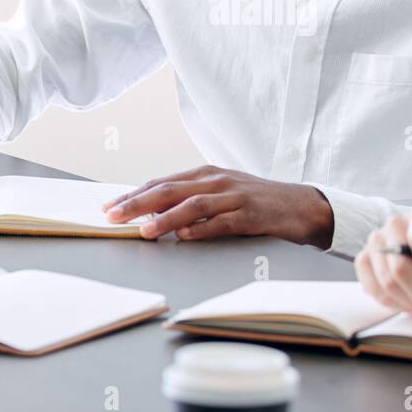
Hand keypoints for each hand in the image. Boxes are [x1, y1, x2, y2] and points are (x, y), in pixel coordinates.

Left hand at [101, 166, 333, 246]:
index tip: (109, 205)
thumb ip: (192, 199)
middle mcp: (217, 180)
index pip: (162, 182)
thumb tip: (155, 215)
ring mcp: (235, 196)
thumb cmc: (257, 201)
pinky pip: (222, 222)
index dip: (134, 194)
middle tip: (113, 215)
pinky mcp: (251, 215)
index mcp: (206, 174)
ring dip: (165, 218)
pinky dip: (202, 229)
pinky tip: (185, 237)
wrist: (302, 205)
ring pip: (193, 204)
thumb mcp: (222, 192)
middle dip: (138, 203)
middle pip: (170, 189)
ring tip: (144, 230)